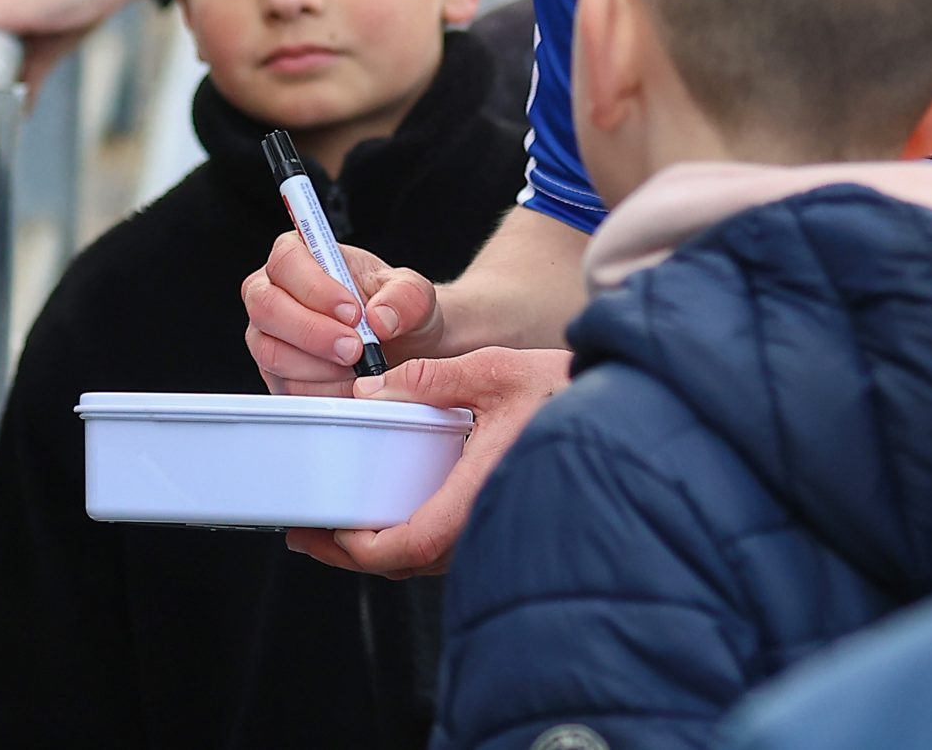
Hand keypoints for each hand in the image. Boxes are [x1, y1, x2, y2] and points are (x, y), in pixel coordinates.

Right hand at [242, 230, 444, 394]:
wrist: (401, 344)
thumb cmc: (393, 308)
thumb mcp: (412, 293)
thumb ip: (404, 296)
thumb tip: (379, 317)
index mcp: (299, 255)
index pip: (287, 262)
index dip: (315, 289)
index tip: (352, 312)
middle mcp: (273, 290)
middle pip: (267, 308)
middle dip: (313, 333)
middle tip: (355, 349)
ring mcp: (268, 333)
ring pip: (271, 351)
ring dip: (318, 366)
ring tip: (357, 367)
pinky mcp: (275, 372)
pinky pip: (284, 385)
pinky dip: (320, 390)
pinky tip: (348, 383)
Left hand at [284, 347, 572, 576]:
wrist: (624, 407)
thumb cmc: (566, 389)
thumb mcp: (493, 370)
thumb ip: (430, 378)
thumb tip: (371, 389)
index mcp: (481, 491)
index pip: (410, 543)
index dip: (362, 547)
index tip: (327, 534)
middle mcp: (488, 520)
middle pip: (409, 561)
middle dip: (354, 554)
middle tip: (308, 537)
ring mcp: (498, 524)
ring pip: (428, 558)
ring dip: (381, 548)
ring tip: (336, 529)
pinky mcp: (501, 516)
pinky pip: (448, 544)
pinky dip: (410, 537)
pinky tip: (389, 516)